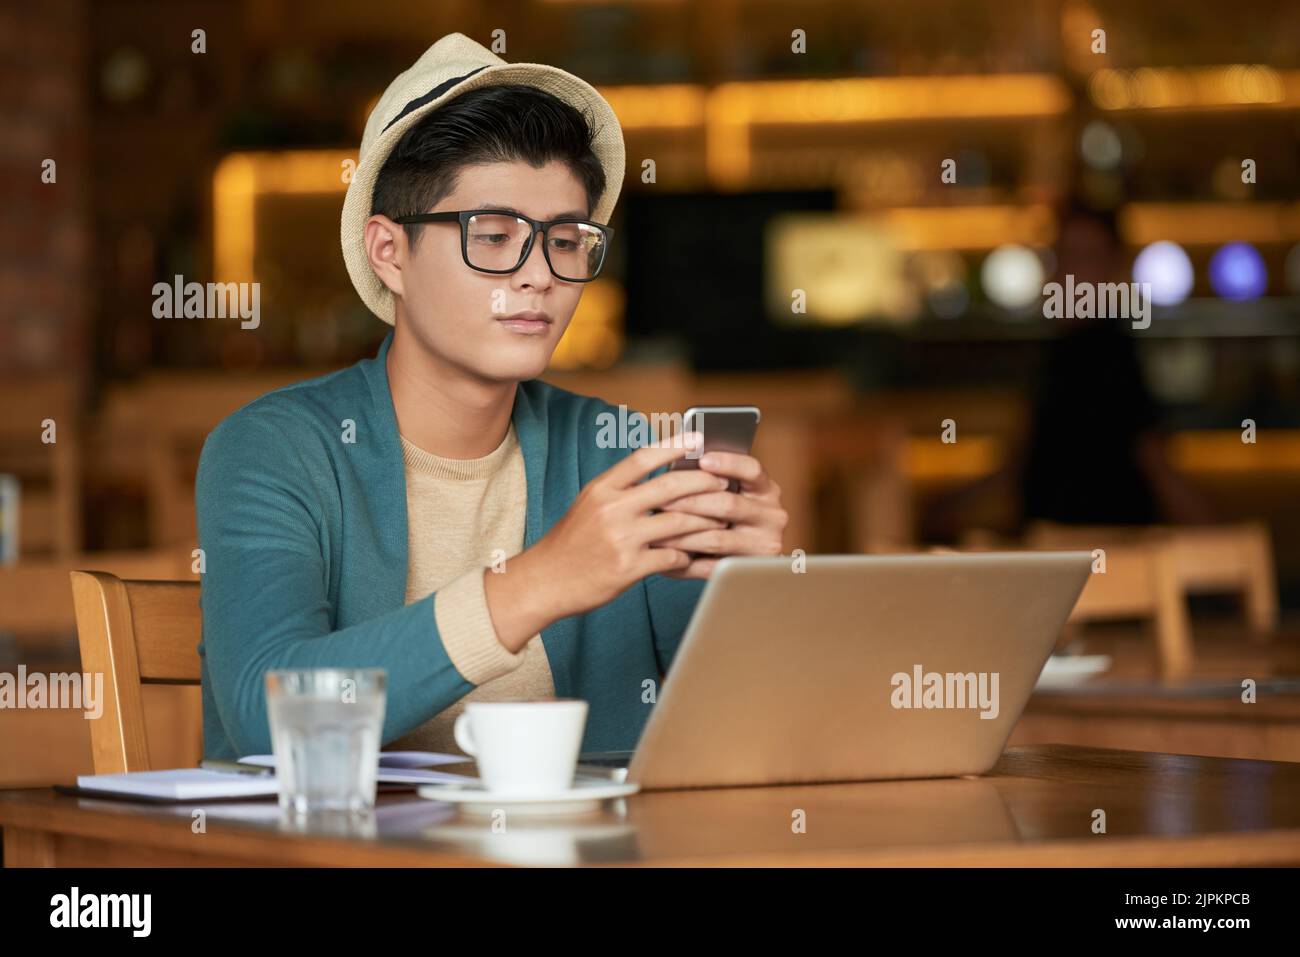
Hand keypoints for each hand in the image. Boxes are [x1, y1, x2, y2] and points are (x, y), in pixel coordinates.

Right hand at [483, 434, 729, 650]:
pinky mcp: (629, 567)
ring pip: (678, 523)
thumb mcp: (588, 505)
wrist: (544, 581)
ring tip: (720, 522)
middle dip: (703, 483)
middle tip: (723, 484)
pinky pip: (672, 556)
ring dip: (704, 523)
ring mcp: (621, 538)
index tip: (699, 439)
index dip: (675, 446)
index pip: (643, 458)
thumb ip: (620, 490)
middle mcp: (612, 509)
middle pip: (670, 487)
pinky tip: (692, 556)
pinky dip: (686, 556)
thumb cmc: (571, 543)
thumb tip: (658, 475)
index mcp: (601, 488)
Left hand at [651, 451, 787, 577]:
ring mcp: (762, 545)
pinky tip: (664, 556)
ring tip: (655, 531)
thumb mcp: (735, 494)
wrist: (752, 566)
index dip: (728, 463)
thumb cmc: (731, 516)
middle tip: (659, 500)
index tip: (702, 460)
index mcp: (766, 490)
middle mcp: (772, 516)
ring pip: (716, 538)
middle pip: (728, 505)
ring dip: (681, 535)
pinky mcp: (747, 569)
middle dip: (689, 502)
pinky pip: (710, 567)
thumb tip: (676, 468)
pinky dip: (683, 561)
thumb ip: (713, 482)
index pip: (752, 470)